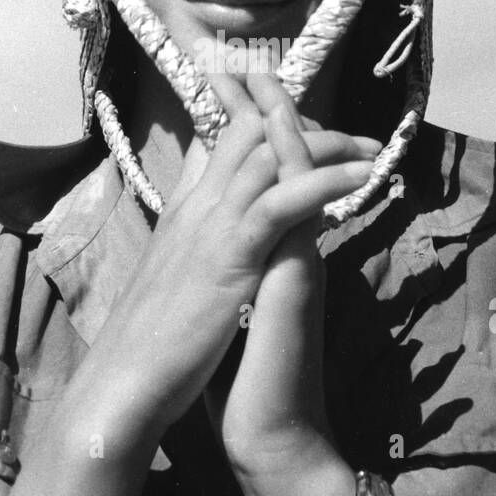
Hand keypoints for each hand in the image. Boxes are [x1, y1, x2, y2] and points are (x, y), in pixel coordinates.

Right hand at [58, 71, 377, 464]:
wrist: (124, 381)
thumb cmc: (148, 338)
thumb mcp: (171, 274)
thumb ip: (195, 241)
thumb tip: (216, 229)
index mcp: (185, 209)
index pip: (221, 138)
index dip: (260, 116)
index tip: (299, 115)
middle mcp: (198, 205)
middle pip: (250, 131)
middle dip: (302, 119)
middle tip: (353, 133)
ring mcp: (212, 225)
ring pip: (268, 154)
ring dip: (326, 142)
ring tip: (371, 145)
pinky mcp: (230, 254)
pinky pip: (281, 202)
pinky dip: (326, 180)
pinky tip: (363, 172)